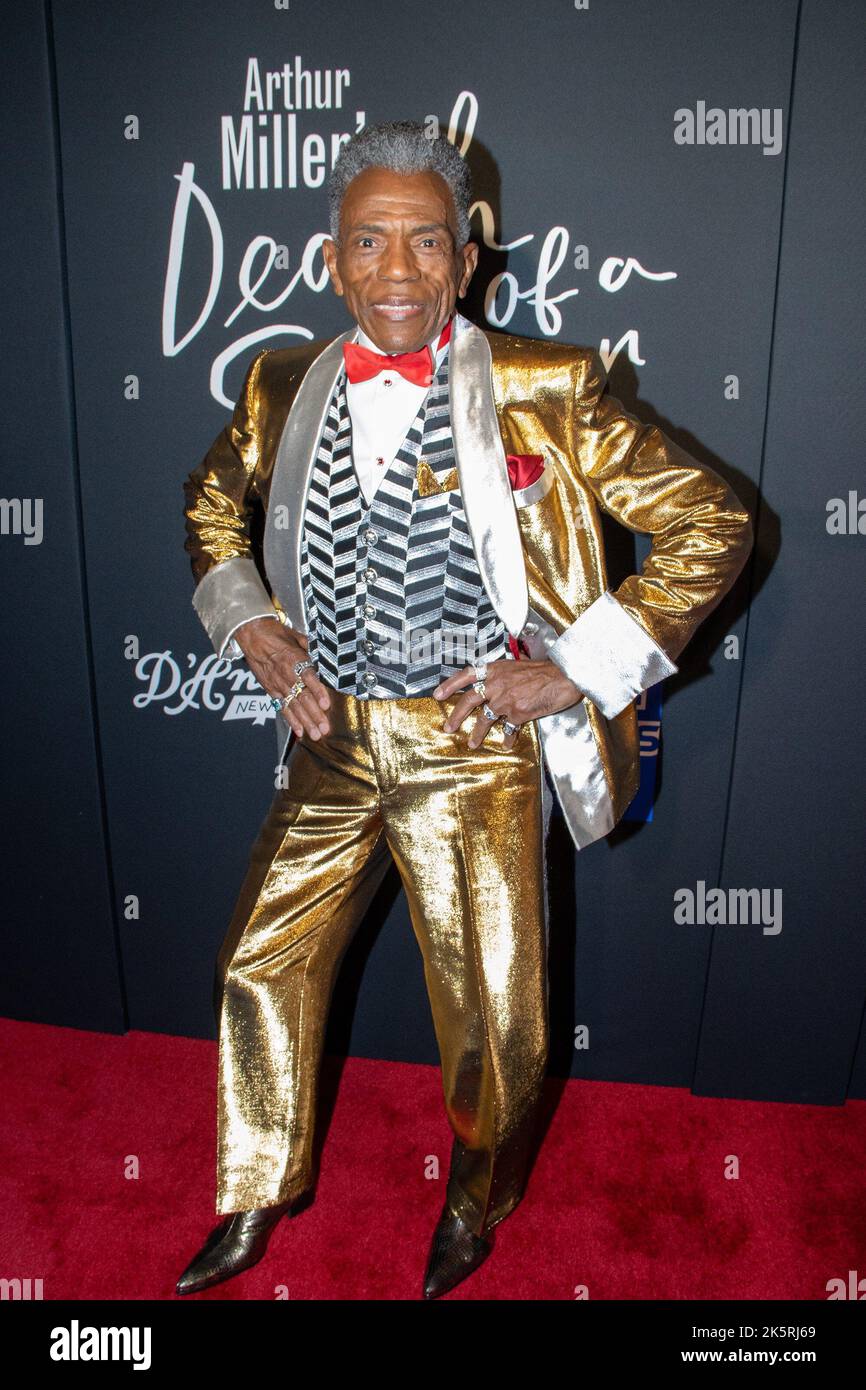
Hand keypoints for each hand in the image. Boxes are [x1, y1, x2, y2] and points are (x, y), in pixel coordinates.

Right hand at [234, 617, 330, 739]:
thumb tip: (328, 656)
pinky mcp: (272, 690)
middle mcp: (287, 674)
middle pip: (303, 697)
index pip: (309, 678)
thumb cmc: (277, 634)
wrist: (253, 635)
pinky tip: (299, 731)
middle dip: (315, 715)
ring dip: (306, 722)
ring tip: (315, 734)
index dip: (318, 692)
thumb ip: (312, 649)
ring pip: (294, 706)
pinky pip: (283, 707)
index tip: (326, 705)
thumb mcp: (298, 636)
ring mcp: (279, 684)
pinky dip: (291, 720)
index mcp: (295, 659)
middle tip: (325, 728)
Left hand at [432, 658, 583, 749]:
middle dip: (456, 716)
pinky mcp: (518, 713)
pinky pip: (509, 728)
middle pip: (468, 700)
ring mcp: (506, 700)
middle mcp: (497, 684)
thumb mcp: (519, 666)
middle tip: (448, 727)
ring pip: (485, 719)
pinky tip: (507, 743)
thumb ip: (504, 676)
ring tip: (472, 743)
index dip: (450, 684)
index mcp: (496, 669)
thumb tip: (495, 685)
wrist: (564, 677)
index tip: (437, 694)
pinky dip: (508, 737)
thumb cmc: (545, 671)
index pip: (467, 674)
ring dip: (477, 733)